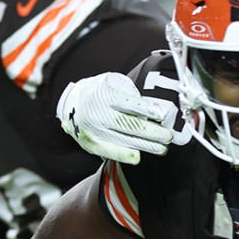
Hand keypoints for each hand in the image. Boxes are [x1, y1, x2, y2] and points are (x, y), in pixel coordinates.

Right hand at [57, 72, 174, 163]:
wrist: (70, 104)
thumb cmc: (98, 91)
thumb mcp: (112, 82)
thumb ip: (130, 92)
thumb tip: (153, 108)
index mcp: (105, 95)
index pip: (130, 104)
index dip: (148, 110)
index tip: (162, 115)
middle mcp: (98, 114)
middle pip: (131, 126)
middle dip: (153, 132)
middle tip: (168, 135)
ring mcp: (94, 130)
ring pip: (125, 140)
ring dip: (146, 146)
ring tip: (162, 148)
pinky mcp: (91, 143)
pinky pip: (110, 152)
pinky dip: (125, 155)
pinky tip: (138, 156)